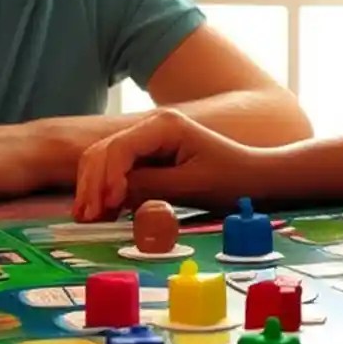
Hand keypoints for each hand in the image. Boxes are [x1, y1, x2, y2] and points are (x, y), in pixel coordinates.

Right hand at [73, 109, 263, 221]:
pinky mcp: (149, 157)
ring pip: (105, 160)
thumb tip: (113, 196)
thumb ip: (151, 188)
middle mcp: (151, 126)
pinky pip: (119, 170)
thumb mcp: (192, 186)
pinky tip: (102, 212)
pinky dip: (106, 190)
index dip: (107, 178)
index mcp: (164, 125)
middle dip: (92, 184)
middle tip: (86, 218)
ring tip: (88, 218)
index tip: (107, 207)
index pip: (120, 148)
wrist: (256, 176)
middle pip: (104, 152)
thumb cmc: (232, 178)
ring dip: (94, 188)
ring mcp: (148, 140)